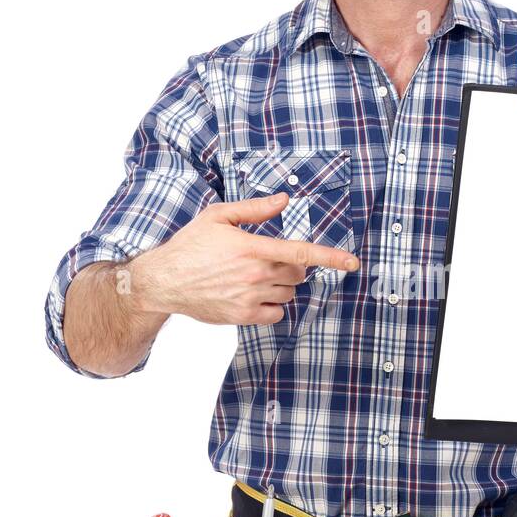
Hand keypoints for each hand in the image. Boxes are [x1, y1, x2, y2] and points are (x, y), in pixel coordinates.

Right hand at [128, 193, 359, 325]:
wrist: (164, 281)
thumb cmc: (190, 245)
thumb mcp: (218, 216)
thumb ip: (255, 209)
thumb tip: (284, 199)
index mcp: (252, 247)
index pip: (301, 251)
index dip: (331, 257)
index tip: (352, 262)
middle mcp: (255, 274)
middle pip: (298, 273)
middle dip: (292, 265)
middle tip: (267, 259)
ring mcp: (250, 298)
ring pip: (289, 293)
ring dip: (282, 285)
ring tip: (254, 276)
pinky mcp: (243, 316)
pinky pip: (276, 314)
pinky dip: (273, 306)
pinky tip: (254, 295)